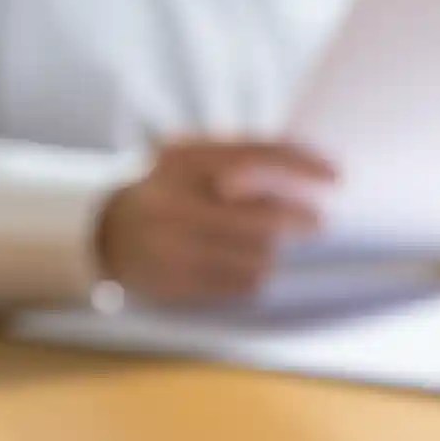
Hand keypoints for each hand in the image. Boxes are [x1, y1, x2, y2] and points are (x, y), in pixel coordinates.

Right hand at [96, 140, 336, 301]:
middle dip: (299, 218)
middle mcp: (173, 199)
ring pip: (254, 255)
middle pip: (261, 214)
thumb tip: (310, 171)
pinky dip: (251, 276)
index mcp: (182, 158)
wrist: (104, 232)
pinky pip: (236, 284)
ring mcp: (169, 244)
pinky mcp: (171, 281)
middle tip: (318, 222)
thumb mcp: (192, 160)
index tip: (336, 176)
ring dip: (273, 252)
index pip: (256, 156)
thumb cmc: (170, 189)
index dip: (302, 165)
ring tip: (269, 246)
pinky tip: (247, 267)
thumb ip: (241, 158)